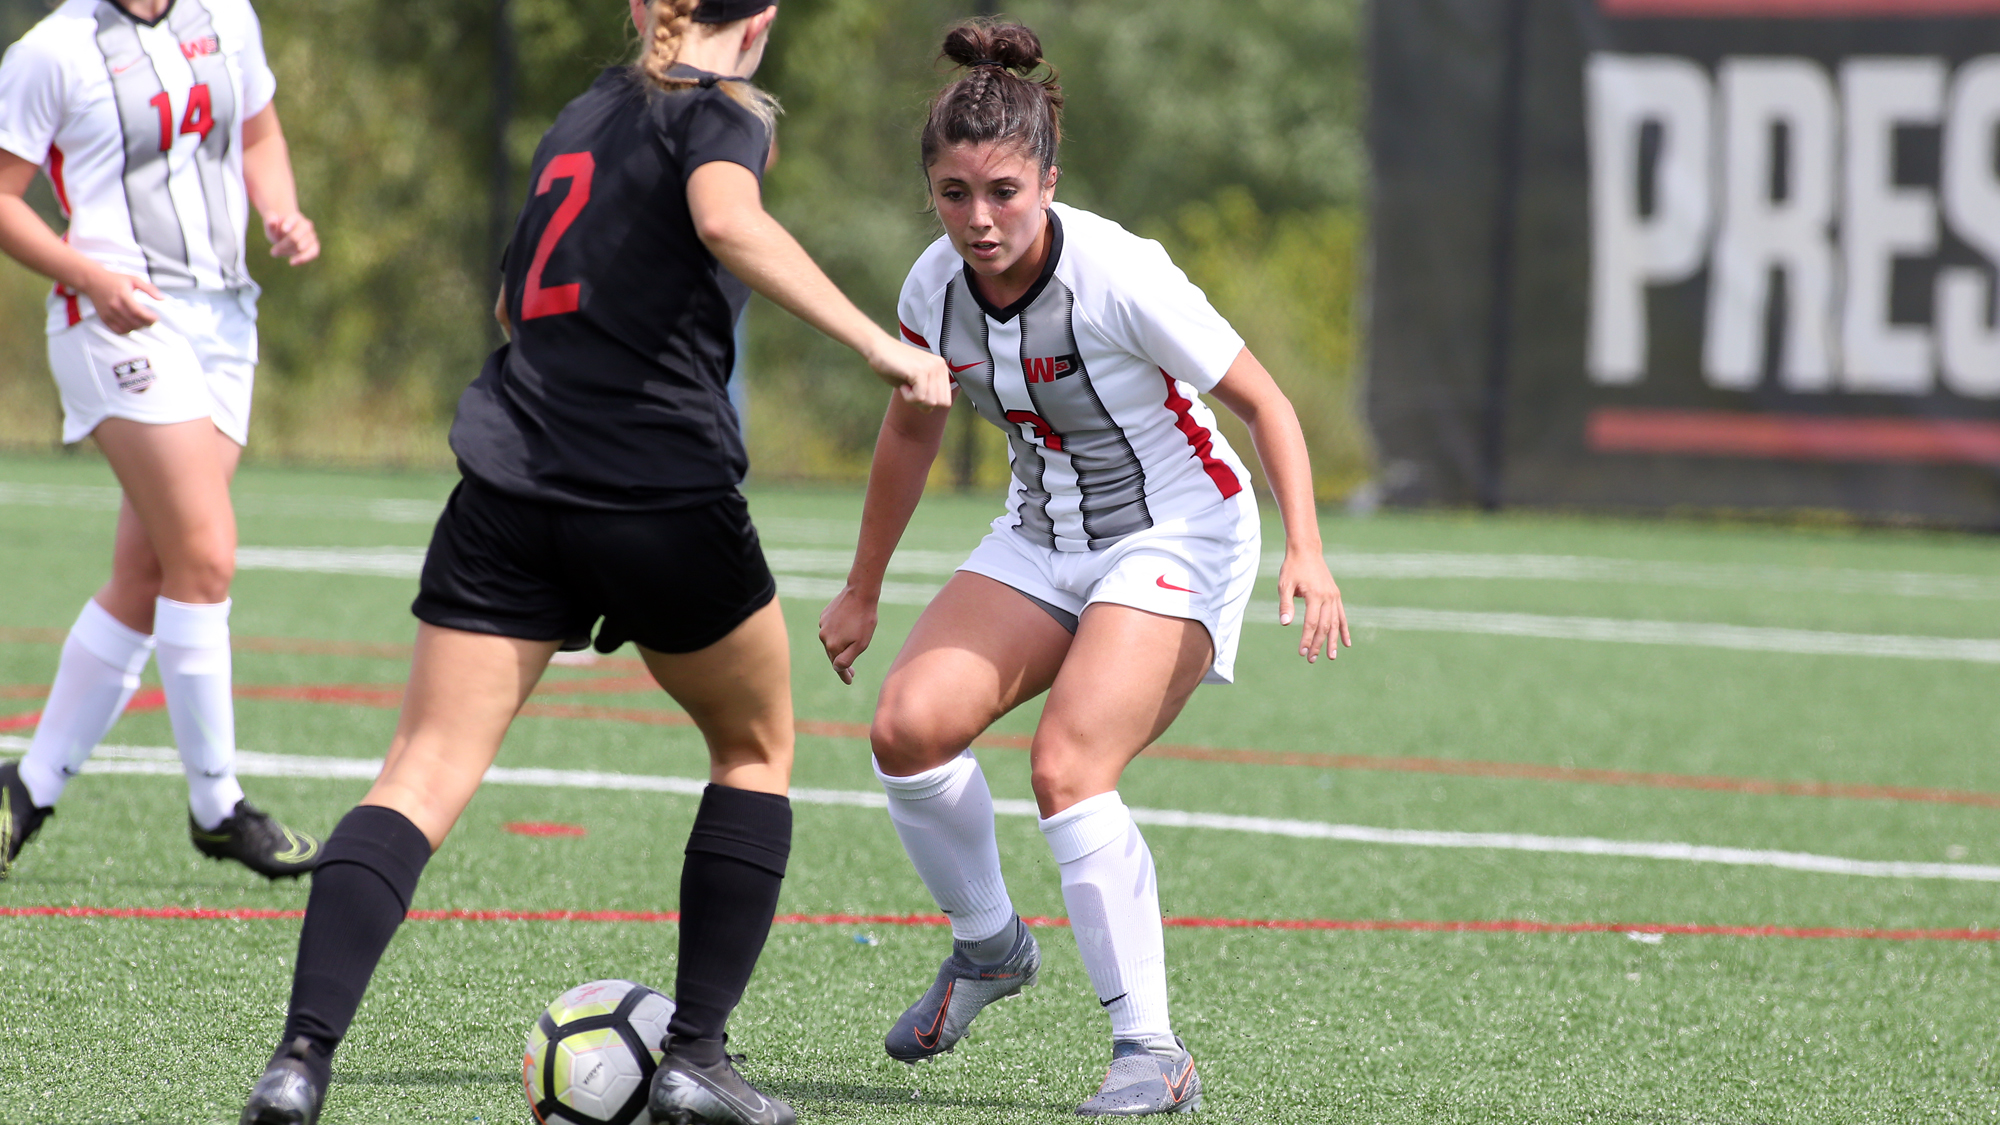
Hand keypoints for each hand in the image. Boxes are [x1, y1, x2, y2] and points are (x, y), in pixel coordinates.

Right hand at [81, 269, 164, 333]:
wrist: (93, 281)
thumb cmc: (115, 279)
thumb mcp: (134, 279)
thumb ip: (149, 288)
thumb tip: (162, 298)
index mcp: (123, 296)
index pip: (138, 313)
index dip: (150, 318)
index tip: (156, 317)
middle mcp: (114, 306)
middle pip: (134, 322)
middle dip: (147, 324)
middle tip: (152, 320)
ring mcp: (108, 314)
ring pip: (127, 328)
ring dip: (138, 327)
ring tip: (142, 321)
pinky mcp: (104, 319)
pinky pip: (118, 331)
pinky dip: (128, 330)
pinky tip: (132, 324)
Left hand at [264, 212, 318, 264]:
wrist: (287, 234)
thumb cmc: (277, 230)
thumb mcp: (271, 226)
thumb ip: (270, 223)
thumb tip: (272, 221)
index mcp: (294, 218)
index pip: (293, 220)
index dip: (289, 224)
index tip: (283, 230)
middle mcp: (306, 225)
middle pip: (296, 236)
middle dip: (283, 245)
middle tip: (272, 252)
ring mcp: (311, 236)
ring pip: (303, 245)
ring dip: (288, 251)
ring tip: (276, 254)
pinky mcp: (314, 246)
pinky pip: (313, 252)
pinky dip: (303, 258)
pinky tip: (292, 262)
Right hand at [818, 583, 880, 684]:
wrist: (860, 593)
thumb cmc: (864, 620)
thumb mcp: (861, 644)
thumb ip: (847, 659)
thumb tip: (837, 668)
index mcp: (832, 646)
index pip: (837, 666)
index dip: (844, 675)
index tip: (850, 681)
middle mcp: (824, 636)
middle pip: (833, 654)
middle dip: (842, 662)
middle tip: (853, 671)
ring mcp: (823, 624)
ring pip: (831, 640)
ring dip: (840, 645)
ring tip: (852, 644)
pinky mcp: (825, 615)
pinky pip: (831, 628)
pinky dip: (838, 632)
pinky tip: (847, 628)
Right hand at [867, 338, 952, 410]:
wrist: (877, 349)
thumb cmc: (892, 366)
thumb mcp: (913, 385)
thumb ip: (925, 397)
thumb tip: (929, 410)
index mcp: (941, 368)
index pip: (946, 400)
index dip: (929, 402)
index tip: (915, 390)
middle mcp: (940, 366)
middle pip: (941, 403)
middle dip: (923, 403)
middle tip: (909, 389)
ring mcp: (931, 367)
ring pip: (931, 402)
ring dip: (914, 399)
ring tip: (905, 384)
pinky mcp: (920, 371)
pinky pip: (920, 398)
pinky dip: (908, 397)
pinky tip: (902, 384)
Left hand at [1277, 546, 1349, 663]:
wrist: (1306, 551)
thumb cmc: (1292, 568)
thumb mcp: (1284, 585)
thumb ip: (1285, 604)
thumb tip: (1285, 623)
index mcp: (1315, 595)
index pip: (1311, 623)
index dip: (1307, 639)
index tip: (1302, 652)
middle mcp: (1328, 597)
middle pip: (1324, 626)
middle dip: (1319, 644)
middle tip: (1312, 659)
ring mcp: (1334, 596)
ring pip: (1335, 623)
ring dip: (1333, 641)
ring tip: (1331, 656)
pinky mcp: (1336, 595)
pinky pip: (1342, 616)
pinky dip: (1344, 630)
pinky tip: (1346, 643)